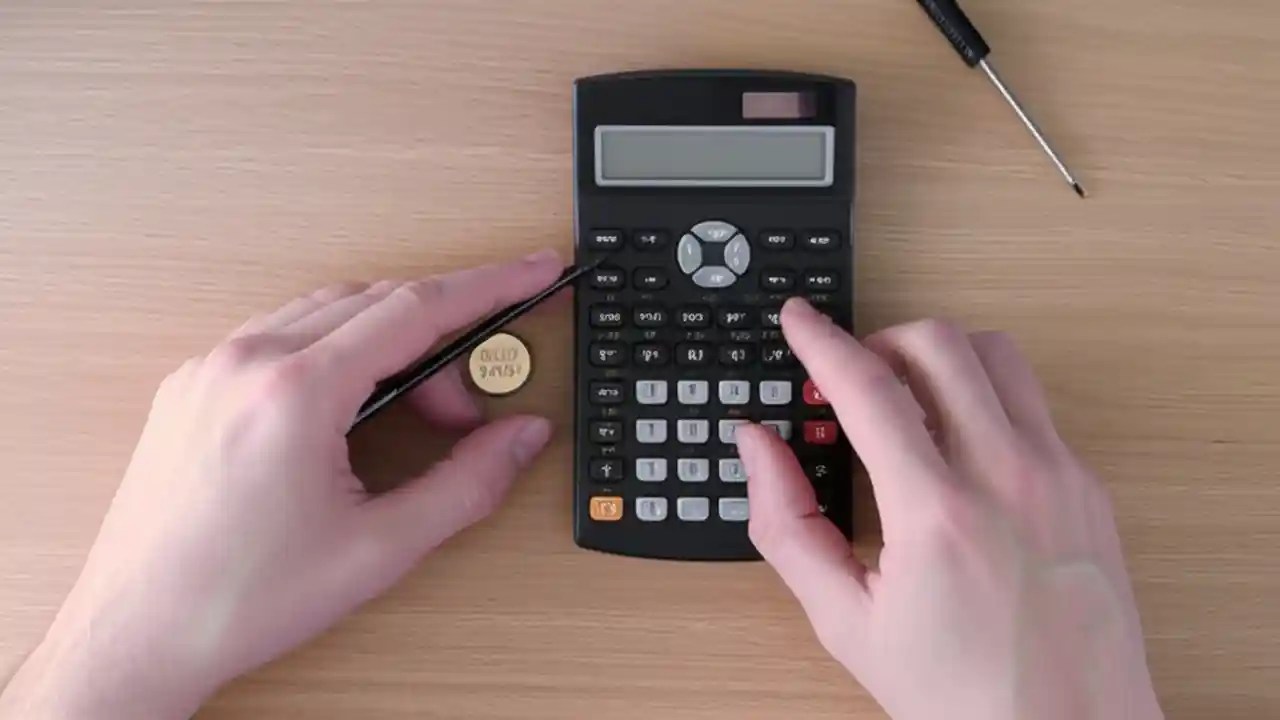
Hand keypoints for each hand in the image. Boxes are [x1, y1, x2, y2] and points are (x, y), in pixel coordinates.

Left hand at [0, 250, 563, 719]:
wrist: (136, 634)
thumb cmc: (240, 599)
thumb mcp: (378, 549)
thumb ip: (466, 484)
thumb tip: (521, 436)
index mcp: (296, 392)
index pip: (417, 310)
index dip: (490, 287)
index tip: (534, 272)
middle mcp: (247, 361)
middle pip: (377, 306)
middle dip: (442, 340)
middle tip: (468, 409)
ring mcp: (211, 368)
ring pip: (326, 312)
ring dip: (387, 343)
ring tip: (416, 413)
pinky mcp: (191, 385)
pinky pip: (280, 333)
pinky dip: (336, 349)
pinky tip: (352, 402)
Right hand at [738, 299, 1162, 719]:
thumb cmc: (963, 696)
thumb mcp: (846, 623)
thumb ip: (788, 525)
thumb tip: (759, 447)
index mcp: (938, 516)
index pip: (868, 388)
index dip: (821, 341)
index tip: (799, 319)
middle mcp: (1009, 478)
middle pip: (940, 343)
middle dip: (881, 339)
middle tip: (851, 374)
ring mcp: (1060, 476)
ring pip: (998, 353)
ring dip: (941, 355)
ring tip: (907, 398)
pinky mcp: (1089, 486)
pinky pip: (1033, 402)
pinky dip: (985, 396)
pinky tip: (959, 445)